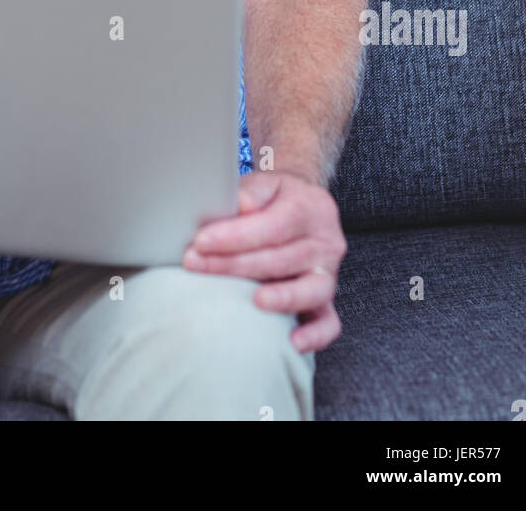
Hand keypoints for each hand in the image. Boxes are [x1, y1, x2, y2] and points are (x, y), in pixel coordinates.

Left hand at [183, 169, 346, 352]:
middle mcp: (326, 241)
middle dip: (235, 265)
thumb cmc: (275, 199)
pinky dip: (314, 335)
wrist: (303, 206)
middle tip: (196, 264)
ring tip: (253, 301)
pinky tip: (292, 342)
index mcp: (311, 207)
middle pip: (282, 259)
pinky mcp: (327, 300)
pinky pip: (328, 323)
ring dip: (280, 298)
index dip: (236, 236)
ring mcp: (329, 273)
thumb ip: (250, 193)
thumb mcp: (265, 183)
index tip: (201, 241)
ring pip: (310, 290)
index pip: (273, 225)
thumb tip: (238, 206)